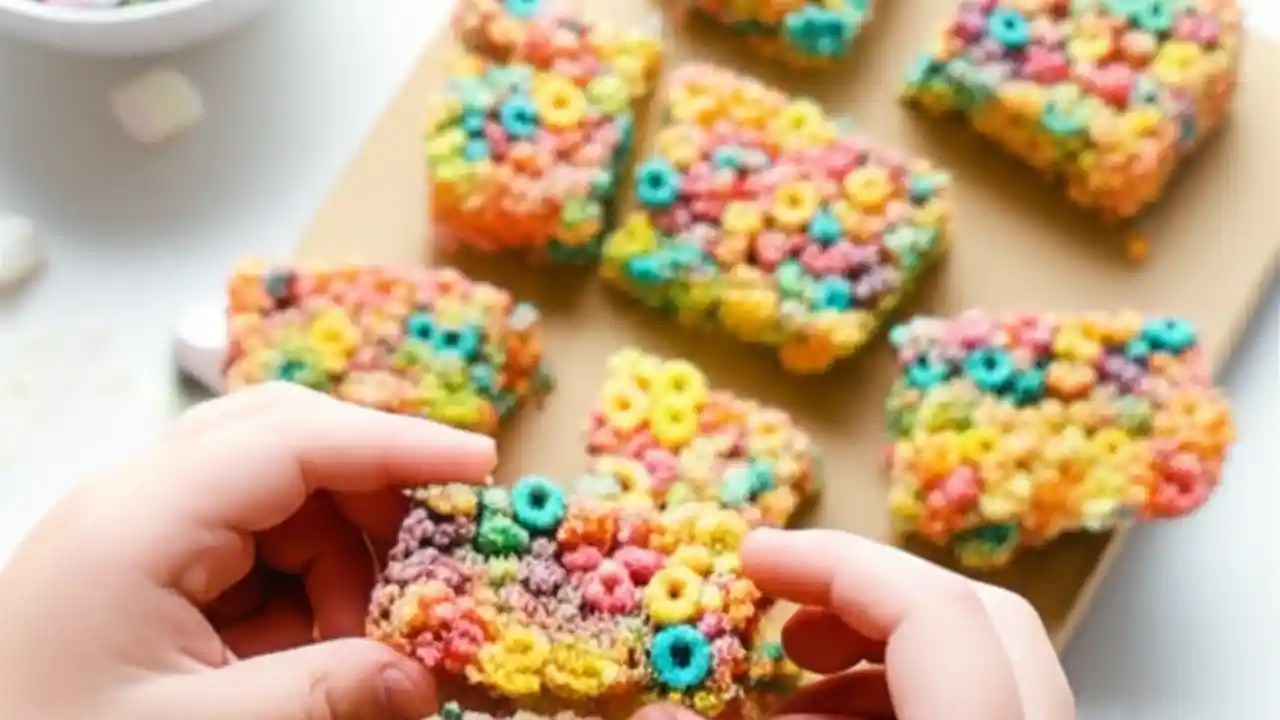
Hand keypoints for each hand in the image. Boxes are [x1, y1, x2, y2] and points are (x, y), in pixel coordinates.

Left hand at [0, 383, 496, 719]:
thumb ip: (321, 698)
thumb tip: (422, 676)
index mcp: (136, 523)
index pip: (292, 438)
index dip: (395, 444)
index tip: (480, 466)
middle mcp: (136, 503)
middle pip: (284, 442)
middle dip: (370, 496)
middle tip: (427, 562)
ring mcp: (137, 532)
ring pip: (277, 498)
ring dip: (337, 560)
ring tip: (354, 647)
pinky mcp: (143, 569)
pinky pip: (252, 549)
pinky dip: (301, 591)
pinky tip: (305, 653)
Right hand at [641, 529, 1074, 719]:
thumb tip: (648, 712)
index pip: (936, 614)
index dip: (835, 563)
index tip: (752, 560)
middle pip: (979, 621)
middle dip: (864, 597)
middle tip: (778, 610)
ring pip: (989, 670)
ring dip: (879, 656)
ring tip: (788, 692)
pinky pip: (985, 714)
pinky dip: (908, 703)